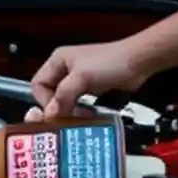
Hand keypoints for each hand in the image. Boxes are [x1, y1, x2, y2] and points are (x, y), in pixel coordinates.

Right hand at [26, 40, 149, 121]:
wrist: (138, 62)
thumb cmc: (113, 61)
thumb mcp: (82, 78)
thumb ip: (63, 96)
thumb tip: (50, 114)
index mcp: (58, 60)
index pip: (39, 85)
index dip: (45, 100)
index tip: (55, 111)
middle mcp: (66, 69)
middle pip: (51, 95)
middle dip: (58, 107)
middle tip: (66, 117)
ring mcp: (79, 78)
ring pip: (65, 100)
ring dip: (70, 110)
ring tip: (78, 116)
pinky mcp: (90, 87)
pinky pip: (78, 103)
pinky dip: (81, 110)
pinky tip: (87, 115)